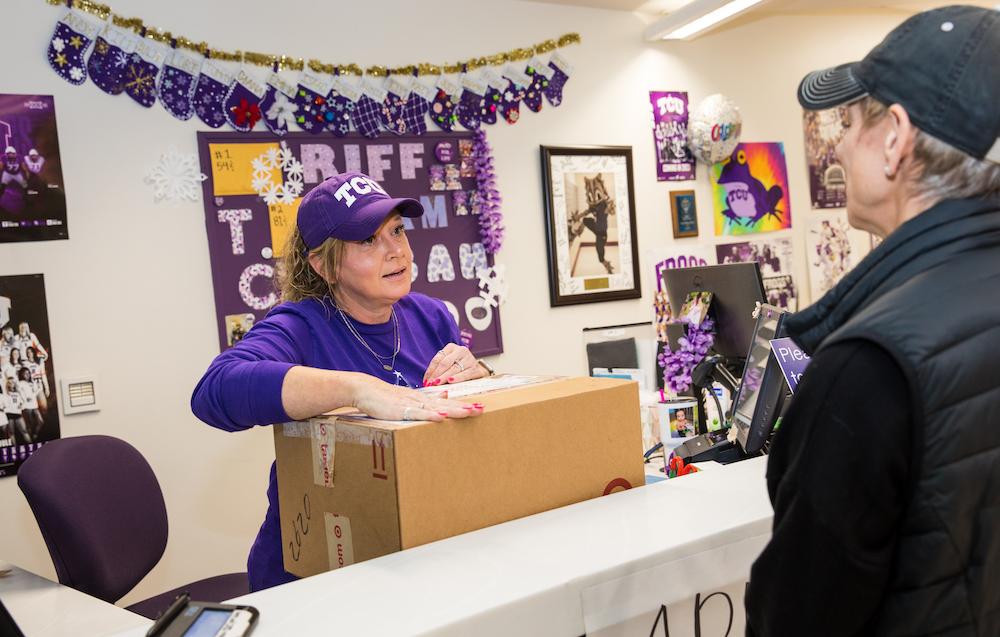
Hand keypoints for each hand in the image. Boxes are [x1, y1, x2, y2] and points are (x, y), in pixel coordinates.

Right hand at [349, 374, 482, 421]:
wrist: (365, 390)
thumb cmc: (385, 397)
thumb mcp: (408, 397)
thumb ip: (426, 399)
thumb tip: (444, 396)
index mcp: (422, 399)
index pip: (446, 402)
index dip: (462, 405)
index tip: (478, 407)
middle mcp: (420, 400)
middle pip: (446, 404)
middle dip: (464, 407)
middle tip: (481, 410)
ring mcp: (411, 405)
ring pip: (436, 408)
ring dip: (453, 410)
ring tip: (469, 413)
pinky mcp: (401, 411)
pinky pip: (418, 414)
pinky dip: (430, 416)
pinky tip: (442, 418)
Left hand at [422, 343, 486, 385]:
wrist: (476, 369)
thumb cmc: (458, 366)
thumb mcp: (448, 363)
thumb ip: (439, 370)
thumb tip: (427, 381)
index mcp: (451, 347)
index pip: (438, 359)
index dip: (430, 370)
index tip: (425, 380)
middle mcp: (461, 350)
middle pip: (445, 363)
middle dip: (436, 374)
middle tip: (430, 383)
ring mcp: (470, 359)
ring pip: (454, 369)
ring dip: (444, 377)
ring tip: (437, 384)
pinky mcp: (476, 369)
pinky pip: (465, 374)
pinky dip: (457, 378)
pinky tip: (450, 381)